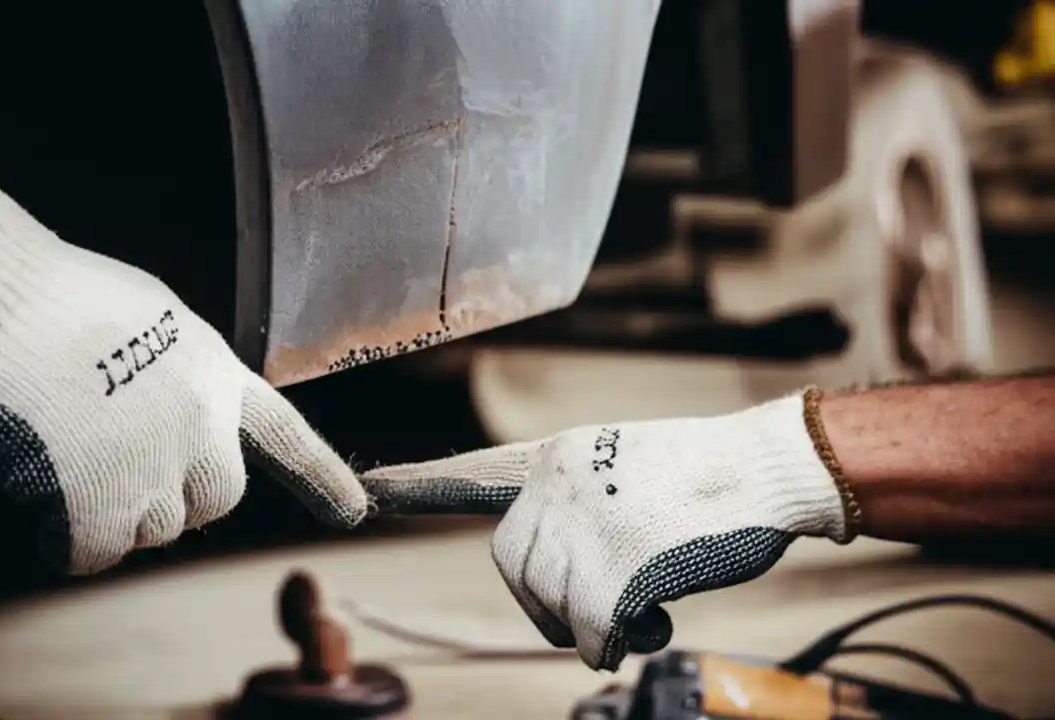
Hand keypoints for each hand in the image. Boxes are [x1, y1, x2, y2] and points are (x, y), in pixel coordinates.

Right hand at [0, 179, 366, 573]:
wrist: (1, 298)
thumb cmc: (55, 298)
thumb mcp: (149, 322)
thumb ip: (174, 382)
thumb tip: (158, 438)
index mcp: (216, 374)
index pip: (286, 436)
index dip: (321, 477)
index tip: (354, 513)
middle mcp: (202, 426)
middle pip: (215, 502)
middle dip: (173, 499)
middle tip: (113, 468)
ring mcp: (156, 467)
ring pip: (150, 531)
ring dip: (110, 514)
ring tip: (60, 455)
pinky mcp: (100, 502)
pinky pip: (93, 554)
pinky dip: (63, 542)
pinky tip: (36, 499)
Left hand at [362, 392, 848, 669]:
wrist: (767, 468)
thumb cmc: (706, 477)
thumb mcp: (621, 465)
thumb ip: (576, 502)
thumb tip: (556, 569)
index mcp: (556, 456)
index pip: (472, 473)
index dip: (416, 486)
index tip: (369, 490)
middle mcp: (557, 483)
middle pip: (512, 565)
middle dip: (544, 601)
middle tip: (589, 611)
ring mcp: (584, 523)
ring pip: (550, 603)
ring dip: (590, 623)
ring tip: (637, 607)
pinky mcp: (615, 568)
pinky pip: (590, 633)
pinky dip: (616, 643)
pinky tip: (651, 621)